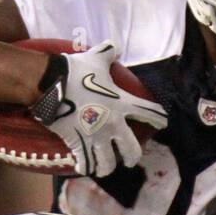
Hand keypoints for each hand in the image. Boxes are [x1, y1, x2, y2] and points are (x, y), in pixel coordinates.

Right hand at [29, 41, 167, 177]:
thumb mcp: (96, 58)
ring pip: (109, 164)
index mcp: (122, 103)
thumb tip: (115, 46)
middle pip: (132, 151)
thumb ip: (109, 52)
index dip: (159, 119)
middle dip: (131, 158)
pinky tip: (84, 167)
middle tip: (128, 160)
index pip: (150, 113)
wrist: (52, 86)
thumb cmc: (76, 71)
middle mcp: (113, 124)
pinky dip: (85, 167)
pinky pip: (86, 164)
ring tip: (104, 168)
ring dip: (107, 167)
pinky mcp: (79, 144)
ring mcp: (96, 137)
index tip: (163, 123)